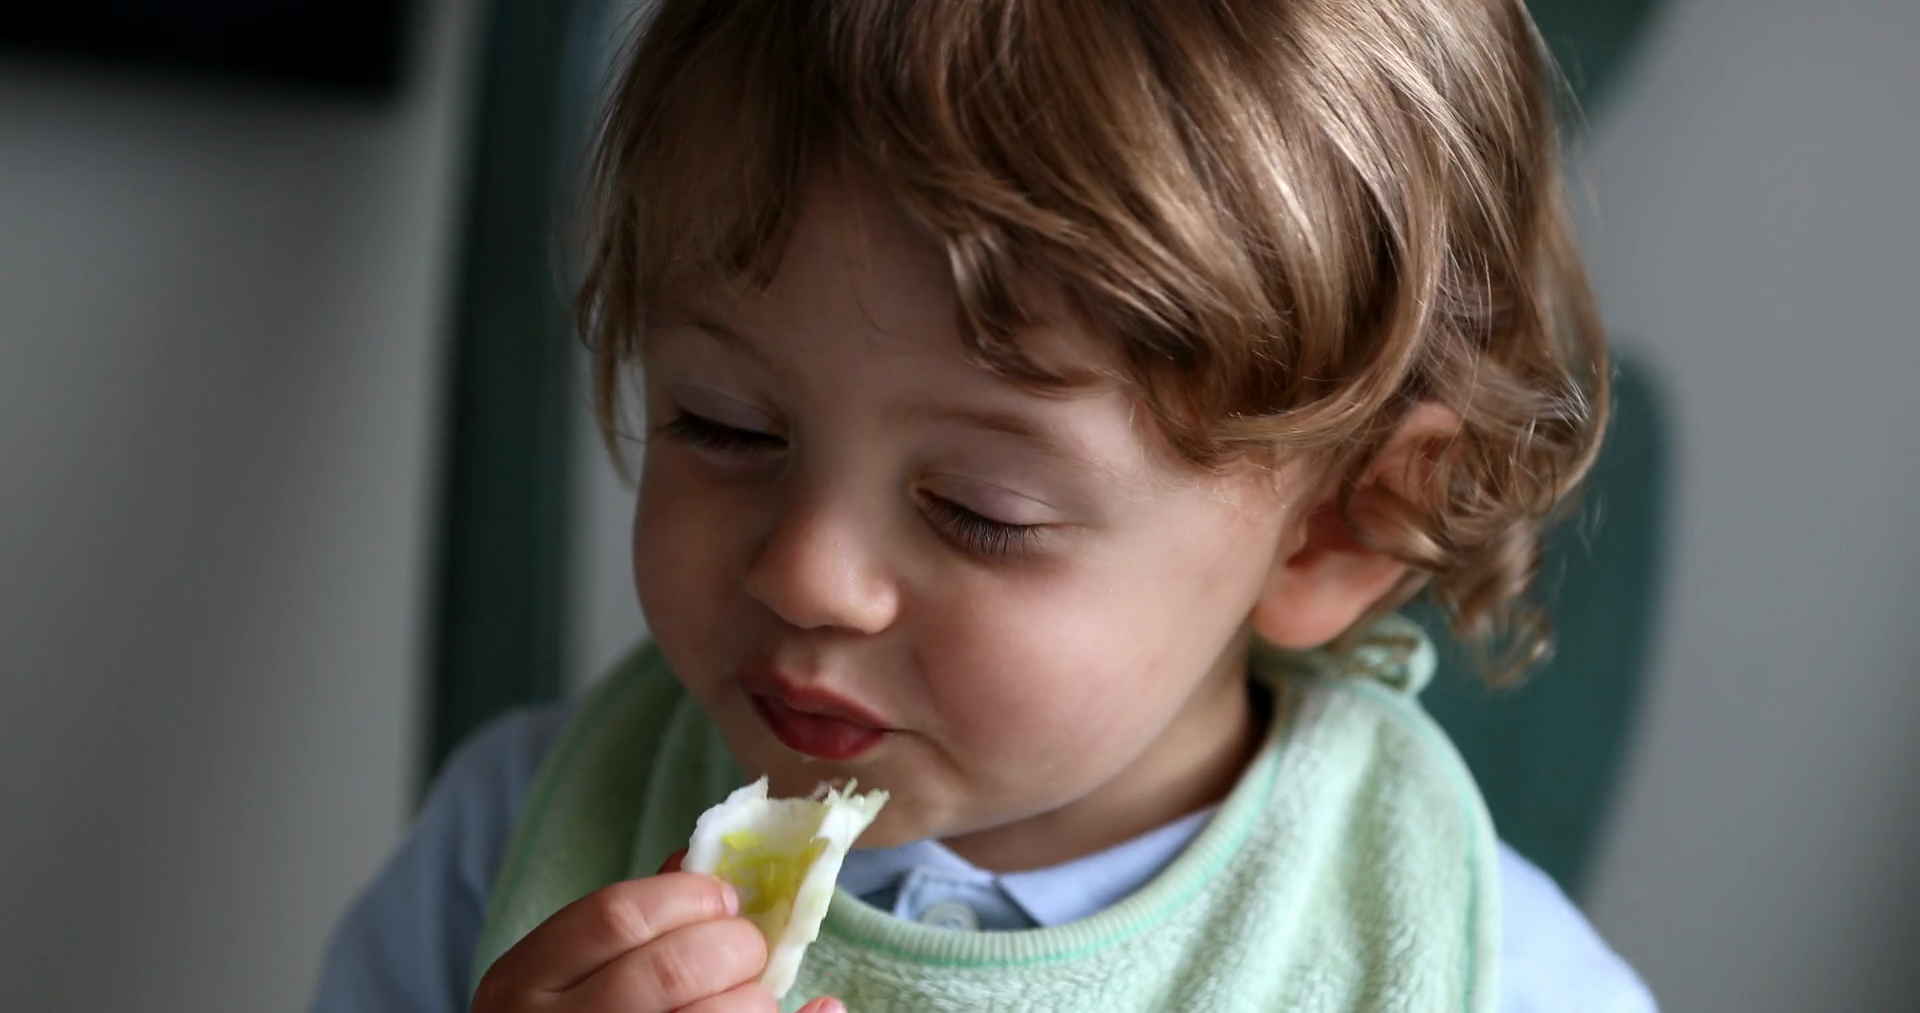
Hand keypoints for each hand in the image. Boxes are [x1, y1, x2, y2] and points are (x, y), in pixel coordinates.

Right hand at [472, 851, 844, 1012]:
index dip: (688, 896)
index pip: (618, 914)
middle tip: (746, 951)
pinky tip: (820, 1011)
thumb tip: (703, 865)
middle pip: (671, 968)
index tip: (723, 900)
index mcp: (524, 980)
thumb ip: (628, 923)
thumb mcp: (565, 971)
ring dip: (753, 1000)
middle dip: (733, 948)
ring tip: (750, 998)